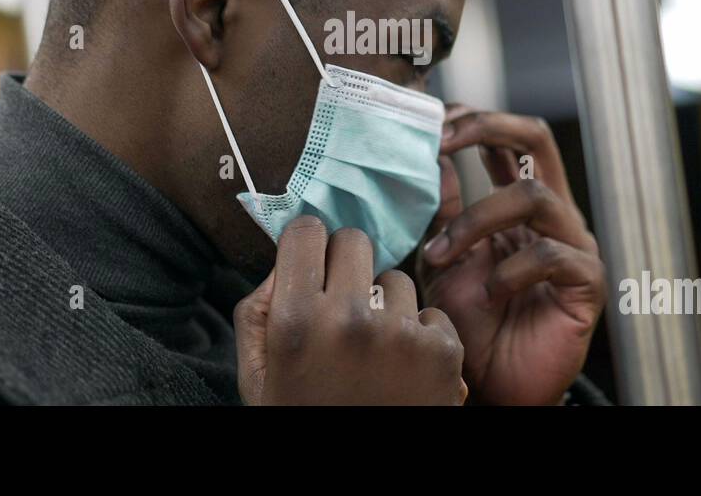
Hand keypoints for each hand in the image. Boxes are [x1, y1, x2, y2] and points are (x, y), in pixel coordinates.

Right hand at [235, 216, 468, 404]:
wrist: (360, 487)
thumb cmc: (303, 419)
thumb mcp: (258, 378)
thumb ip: (258, 311)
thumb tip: (285, 259)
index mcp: (295, 321)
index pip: (306, 231)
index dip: (307, 248)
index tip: (310, 266)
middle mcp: (349, 318)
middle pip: (354, 242)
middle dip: (346, 267)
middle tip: (343, 304)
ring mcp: (401, 333)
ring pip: (395, 278)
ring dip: (386, 305)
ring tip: (374, 352)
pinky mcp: (443, 350)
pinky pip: (432, 312)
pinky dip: (421, 336)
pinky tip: (404, 370)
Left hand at [418, 106, 605, 404]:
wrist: (493, 384)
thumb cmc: (472, 323)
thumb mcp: (444, 259)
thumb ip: (444, 211)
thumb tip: (432, 157)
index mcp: (518, 203)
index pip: (506, 139)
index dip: (472, 119)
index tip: (429, 124)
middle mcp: (551, 214)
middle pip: (536, 138)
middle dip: (487, 127)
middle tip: (442, 140)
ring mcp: (573, 243)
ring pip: (533, 196)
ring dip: (478, 220)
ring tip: (445, 255)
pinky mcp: (587, 282)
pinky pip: (551, 255)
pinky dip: (509, 272)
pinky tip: (490, 295)